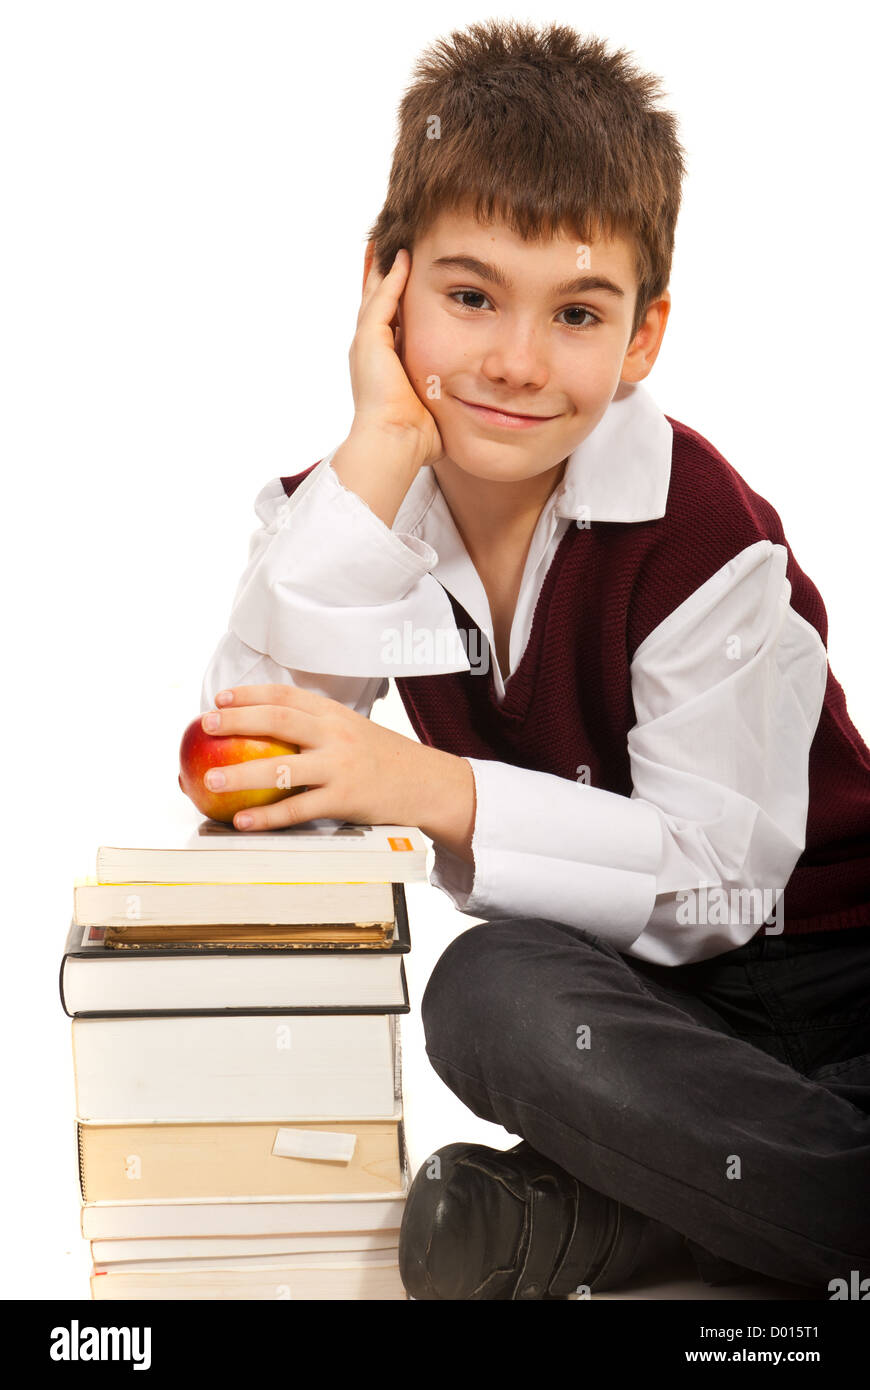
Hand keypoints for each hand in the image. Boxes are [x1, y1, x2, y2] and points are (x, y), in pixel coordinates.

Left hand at [200, 684, 425, 830]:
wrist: (425, 783)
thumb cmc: (379, 759)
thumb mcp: (351, 730)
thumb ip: (314, 729)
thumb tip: (263, 734)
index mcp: (333, 713)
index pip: (286, 695)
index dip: (250, 694)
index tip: (220, 699)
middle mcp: (335, 734)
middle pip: (278, 720)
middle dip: (238, 721)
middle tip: (205, 726)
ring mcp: (339, 767)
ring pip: (283, 769)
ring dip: (242, 774)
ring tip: (210, 781)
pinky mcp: (344, 799)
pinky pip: (298, 809)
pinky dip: (267, 817)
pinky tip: (242, 820)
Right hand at [350, 248, 444, 466]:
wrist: (394, 444)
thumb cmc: (416, 439)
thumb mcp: (433, 410)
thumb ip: (445, 399)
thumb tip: (473, 408)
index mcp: (381, 367)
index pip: (388, 325)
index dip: (397, 303)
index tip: (407, 283)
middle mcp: (369, 352)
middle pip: (375, 302)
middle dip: (384, 277)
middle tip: (393, 249)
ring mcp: (366, 345)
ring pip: (375, 294)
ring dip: (386, 268)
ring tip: (398, 243)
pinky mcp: (369, 340)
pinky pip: (382, 300)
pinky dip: (392, 278)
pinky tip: (405, 259)